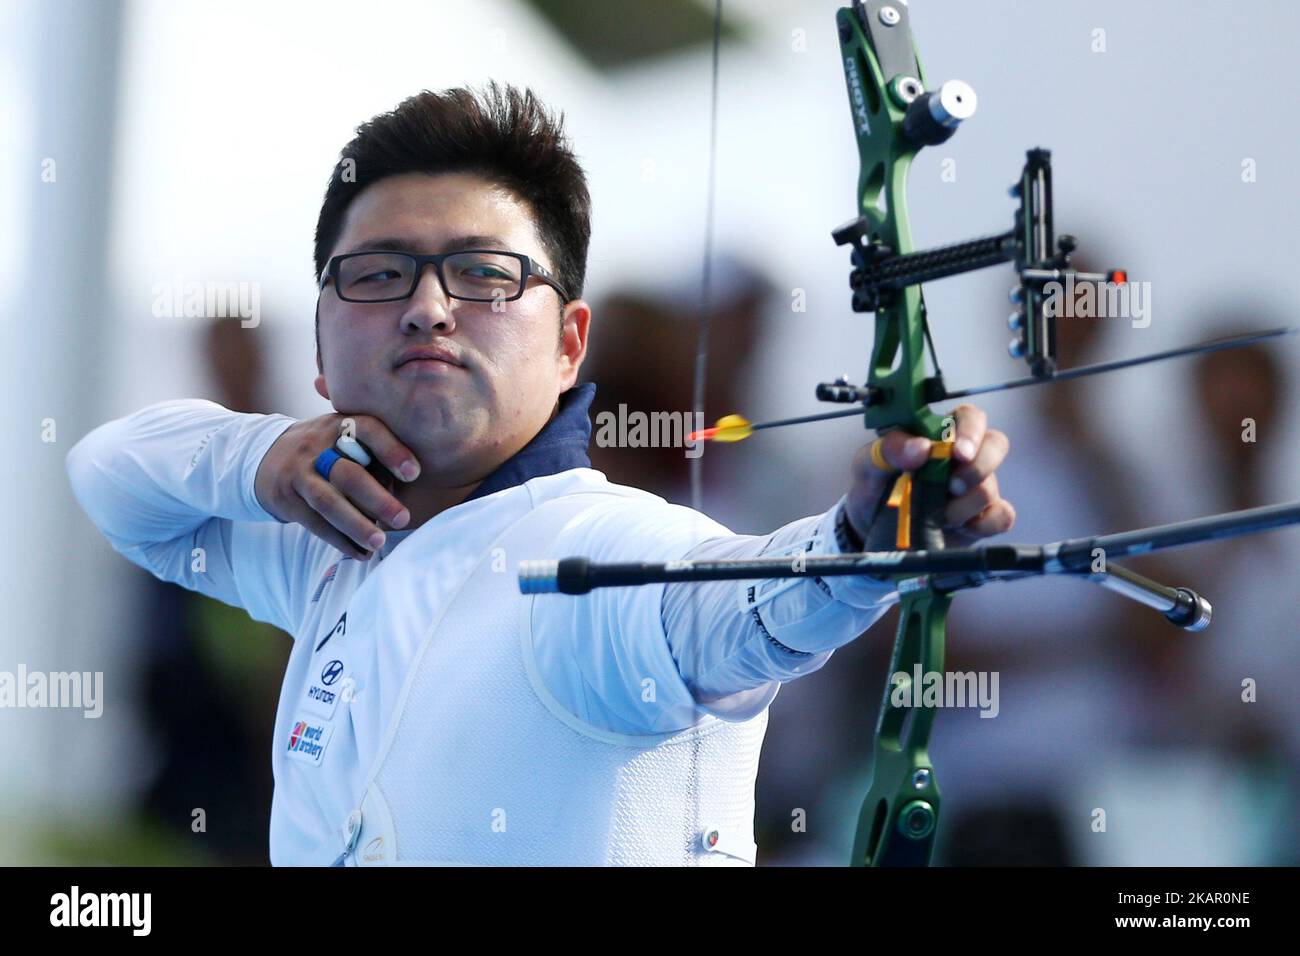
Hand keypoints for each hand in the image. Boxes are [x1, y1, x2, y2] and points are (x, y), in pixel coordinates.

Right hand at [253, 413, 420, 559]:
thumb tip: (409, 483)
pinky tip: (361, 553)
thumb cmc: (327, 450)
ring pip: (328, 501)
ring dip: (356, 525)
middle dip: (377, 499)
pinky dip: (340, 541)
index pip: (367, 430)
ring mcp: (298, 472)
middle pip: (347, 473)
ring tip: (379, 543)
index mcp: (340, 425)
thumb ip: (373, 454)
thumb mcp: (345, 437)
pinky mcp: (286, 498)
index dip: (391, 450)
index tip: (414, 473)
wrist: (267, 456)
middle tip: (403, 519)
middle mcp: (316, 445)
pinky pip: (314, 523)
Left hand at [845, 403, 1014, 546]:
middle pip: (996, 445)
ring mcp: (976, 488)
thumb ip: (889, 449)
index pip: (970, 417)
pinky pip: (1002, 516)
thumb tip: (921, 447)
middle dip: (978, 467)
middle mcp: (964, 458)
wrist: (871, 530)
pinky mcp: (981, 519)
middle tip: (952, 487)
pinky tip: (958, 528)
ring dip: (962, 506)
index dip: (971, 431)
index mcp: (939, 435)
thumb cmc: (875, 488)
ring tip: (936, 515)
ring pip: (990, 488)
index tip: (957, 452)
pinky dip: (983, 525)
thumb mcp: (869, 465)